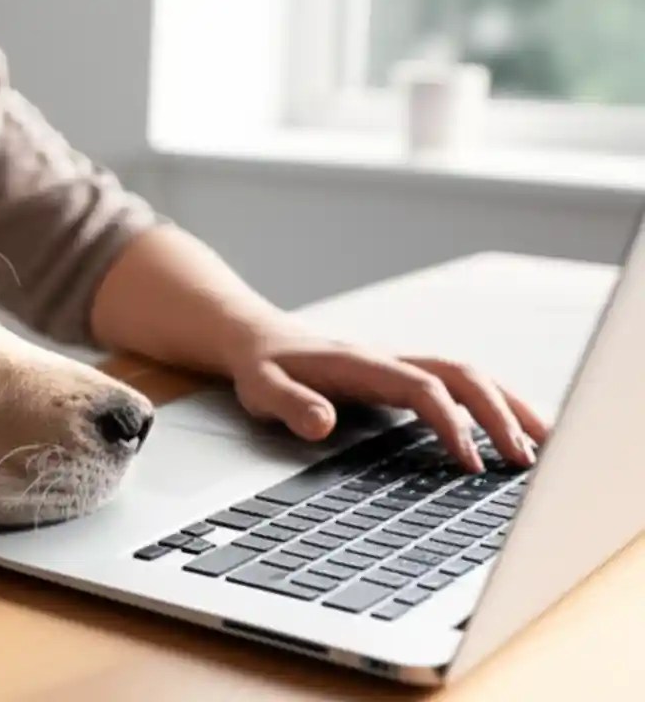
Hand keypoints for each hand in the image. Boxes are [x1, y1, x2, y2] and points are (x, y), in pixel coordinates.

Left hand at [224, 318, 548, 472]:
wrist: (257, 339)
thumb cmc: (262, 367)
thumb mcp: (262, 388)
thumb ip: (290, 405)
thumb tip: (322, 423)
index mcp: (363, 364)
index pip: (422, 387)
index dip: (449, 422)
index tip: (467, 463)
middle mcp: (391, 360)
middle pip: (463, 375)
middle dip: (499, 415)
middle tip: (524, 462)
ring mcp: (401, 366)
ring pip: (471, 376)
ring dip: (509, 407)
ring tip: (545, 447)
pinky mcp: (403, 377)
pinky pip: (459, 386)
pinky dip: (493, 405)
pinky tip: (512, 432)